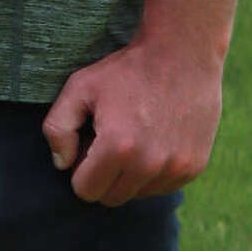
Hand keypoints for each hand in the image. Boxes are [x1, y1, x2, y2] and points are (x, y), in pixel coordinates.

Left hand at [42, 34, 225, 206]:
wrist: (183, 52)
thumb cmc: (127, 69)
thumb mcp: (79, 87)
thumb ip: (57, 128)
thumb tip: (62, 164)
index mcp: (117, 148)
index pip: (86, 191)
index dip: (81, 169)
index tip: (90, 144)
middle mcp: (150, 164)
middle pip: (111, 197)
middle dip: (104, 175)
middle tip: (110, 141)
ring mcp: (176, 168)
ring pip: (138, 194)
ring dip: (130, 175)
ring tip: (135, 137)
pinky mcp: (194, 166)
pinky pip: (163, 187)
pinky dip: (154, 172)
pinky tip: (156, 139)